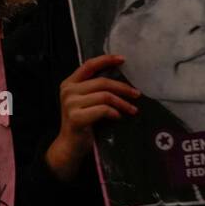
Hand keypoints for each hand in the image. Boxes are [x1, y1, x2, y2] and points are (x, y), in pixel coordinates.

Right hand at [44, 54, 139, 181]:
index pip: (89, 65)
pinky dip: (114, 113)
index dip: (106, 60)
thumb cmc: (82, 123)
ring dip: (122, 103)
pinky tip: (118, 117)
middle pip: (102, 82)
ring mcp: (70, 104)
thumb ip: (95, 89)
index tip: (122, 59)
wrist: (70, 146)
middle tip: (136, 94)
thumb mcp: (86, 101)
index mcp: (69, 83)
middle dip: (123, 88)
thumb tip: (122, 81)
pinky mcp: (76, 117)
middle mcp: (68, 91)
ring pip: (105, 96)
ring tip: (132, 109)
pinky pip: (103, 109)